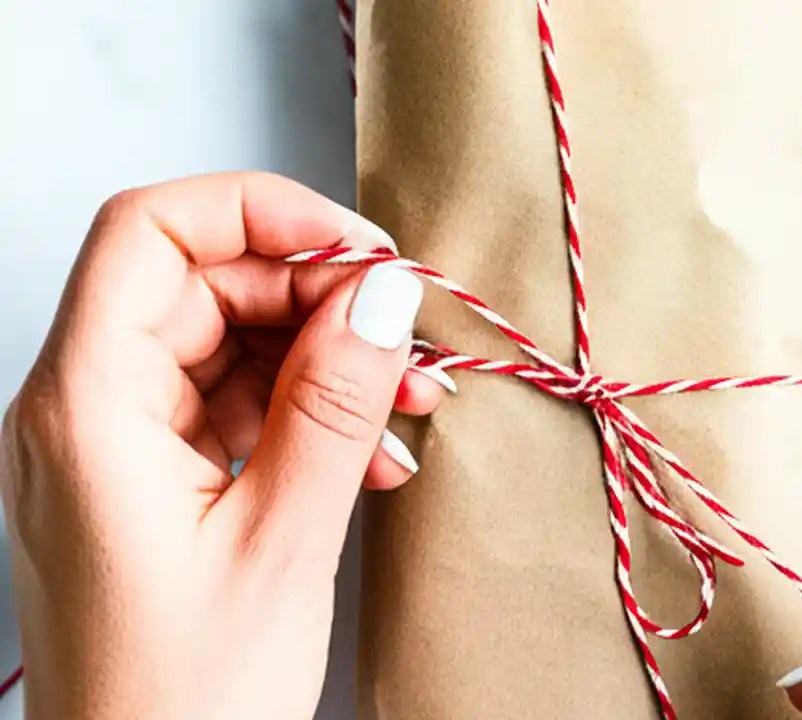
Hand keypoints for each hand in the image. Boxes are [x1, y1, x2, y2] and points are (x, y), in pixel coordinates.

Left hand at [0, 173, 447, 719]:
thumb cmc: (184, 703)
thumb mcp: (282, 540)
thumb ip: (333, 402)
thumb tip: (380, 295)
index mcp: (85, 411)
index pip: (150, 233)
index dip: (261, 213)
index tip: (359, 248)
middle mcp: (84, 412)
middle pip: (202, 283)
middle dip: (317, 298)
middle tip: (406, 336)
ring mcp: (116, 446)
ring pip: (227, 342)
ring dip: (325, 358)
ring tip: (408, 403)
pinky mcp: (153, 480)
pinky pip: (234, 405)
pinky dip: (307, 413)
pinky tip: (372, 453)